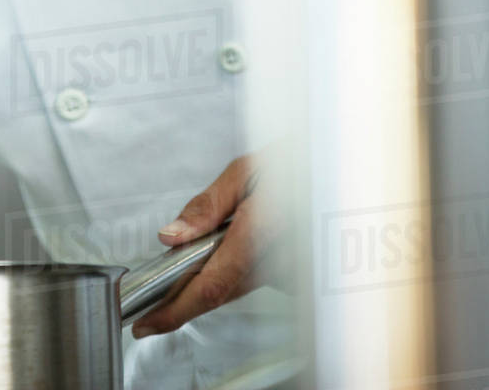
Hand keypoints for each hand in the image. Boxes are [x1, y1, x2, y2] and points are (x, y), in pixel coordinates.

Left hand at [131, 151, 290, 338]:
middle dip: (183, 295)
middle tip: (156, 293)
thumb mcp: (247, 170)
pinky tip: (242, 244)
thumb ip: (207, 206)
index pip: (210, 286)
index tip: (147, 323)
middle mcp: (279, 261)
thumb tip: (172, 236)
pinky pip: (256, 281)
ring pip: (236, 288)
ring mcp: (291, 275)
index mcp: (261, 231)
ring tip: (219, 238)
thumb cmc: (300, 166)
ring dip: (213, 275)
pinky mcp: (297, 279)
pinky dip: (238, 269)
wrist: (341, 176)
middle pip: (218, 292)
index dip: (174, 311)